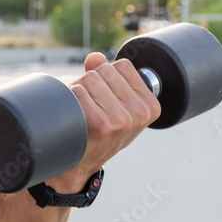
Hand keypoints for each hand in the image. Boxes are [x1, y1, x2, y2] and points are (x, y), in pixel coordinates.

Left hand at [45, 52, 160, 194]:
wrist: (80, 163)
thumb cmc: (98, 131)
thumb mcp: (113, 104)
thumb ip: (107, 76)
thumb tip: (95, 58)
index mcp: (150, 106)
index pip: (122, 66)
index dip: (107, 75)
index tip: (105, 96)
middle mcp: (140, 113)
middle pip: (105, 70)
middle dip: (92, 82)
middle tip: (91, 105)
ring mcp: (123, 120)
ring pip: (90, 78)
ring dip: (80, 89)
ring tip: (83, 110)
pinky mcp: (102, 124)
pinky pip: (79, 91)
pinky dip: (71, 97)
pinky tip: (75, 115)